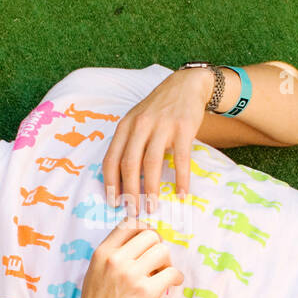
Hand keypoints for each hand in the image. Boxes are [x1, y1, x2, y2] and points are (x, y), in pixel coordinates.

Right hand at [70, 216, 184, 297]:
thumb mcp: (95, 274)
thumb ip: (112, 257)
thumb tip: (140, 244)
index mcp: (102, 253)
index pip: (129, 224)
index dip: (144, 231)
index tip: (149, 243)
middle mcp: (116, 260)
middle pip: (150, 235)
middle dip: (158, 246)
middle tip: (158, 262)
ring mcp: (132, 275)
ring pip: (163, 250)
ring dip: (167, 262)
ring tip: (162, 275)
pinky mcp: (147, 292)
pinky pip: (172, 272)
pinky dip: (176, 277)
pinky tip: (171, 284)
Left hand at [102, 68, 207, 215]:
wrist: (186, 85)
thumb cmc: (158, 109)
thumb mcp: (136, 120)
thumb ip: (128, 143)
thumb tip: (121, 177)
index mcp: (125, 126)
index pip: (112, 158)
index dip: (111, 183)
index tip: (113, 202)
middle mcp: (140, 125)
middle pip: (129, 164)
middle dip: (130, 192)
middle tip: (132, 212)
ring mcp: (162, 126)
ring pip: (151, 163)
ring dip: (151, 189)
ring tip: (152, 207)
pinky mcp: (183, 128)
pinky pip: (181, 158)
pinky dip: (181, 179)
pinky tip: (181, 194)